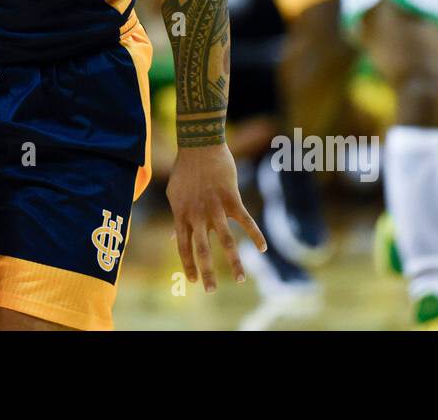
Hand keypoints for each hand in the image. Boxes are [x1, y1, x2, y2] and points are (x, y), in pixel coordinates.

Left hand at [166, 144, 265, 291]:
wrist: (200, 146)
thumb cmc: (185, 170)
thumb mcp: (174, 194)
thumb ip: (177, 218)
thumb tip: (174, 238)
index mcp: (182, 215)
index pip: (183, 247)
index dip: (188, 265)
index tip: (193, 281)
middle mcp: (197, 216)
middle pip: (202, 249)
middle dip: (206, 272)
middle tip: (210, 291)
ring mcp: (215, 208)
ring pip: (226, 241)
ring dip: (234, 262)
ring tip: (240, 280)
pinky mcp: (232, 200)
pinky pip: (246, 221)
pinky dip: (256, 235)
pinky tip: (263, 249)